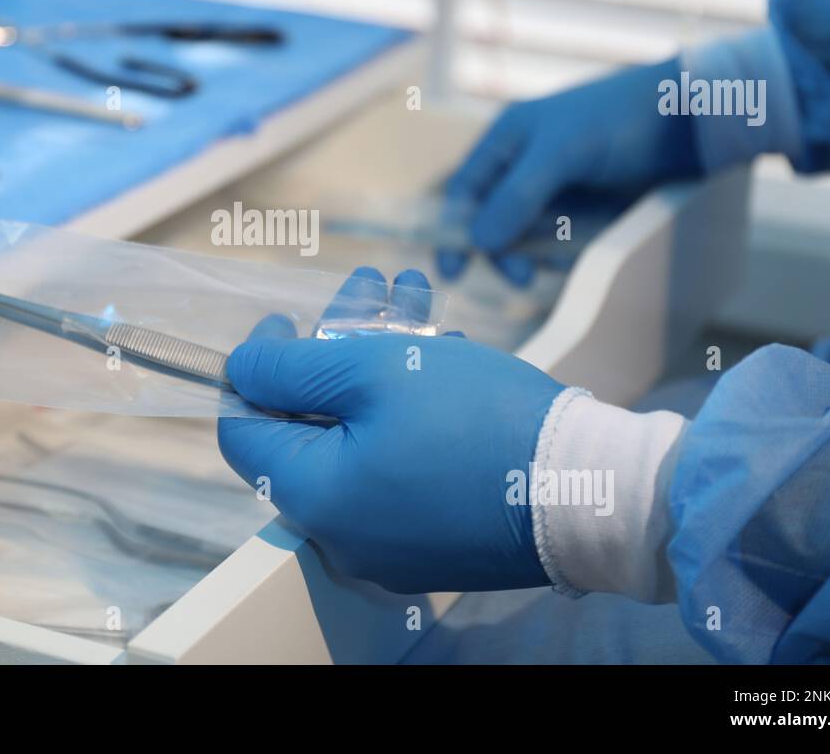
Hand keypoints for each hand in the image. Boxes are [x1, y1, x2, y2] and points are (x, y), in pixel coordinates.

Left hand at [217, 267, 563, 593]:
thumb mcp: (375, 371)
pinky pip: (401, 463)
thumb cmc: (475, 421)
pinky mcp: (436, 536)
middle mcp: (343, 532)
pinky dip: (411, 406)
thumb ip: (294, 369)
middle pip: (314, 425)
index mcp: (314, 497)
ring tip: (415, 296)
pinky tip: (445, 351)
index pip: (245, 432)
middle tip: (369, 287)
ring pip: (364, 434)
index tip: (284, 321)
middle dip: (339, 345)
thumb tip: (241, 368)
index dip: (257, 369)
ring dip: (384, 361)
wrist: (588, 491)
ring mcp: (392, 541)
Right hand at [439, 58, 699, 284]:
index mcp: (507, 140)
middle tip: (523, 277)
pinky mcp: (586, 208)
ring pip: (528, 236)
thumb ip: (519, 195)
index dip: (454, 230)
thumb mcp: (562, 152)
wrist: (688, 119)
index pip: (465, 192)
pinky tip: (579, 252)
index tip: (453, 272)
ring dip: (537, 254)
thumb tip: (479, 241)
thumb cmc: (619, 120)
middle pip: (493, 221)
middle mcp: (525, 165)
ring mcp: (557, 189)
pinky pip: (561, 240)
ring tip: (559, 260)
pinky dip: (564, 252)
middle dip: (503, 250)